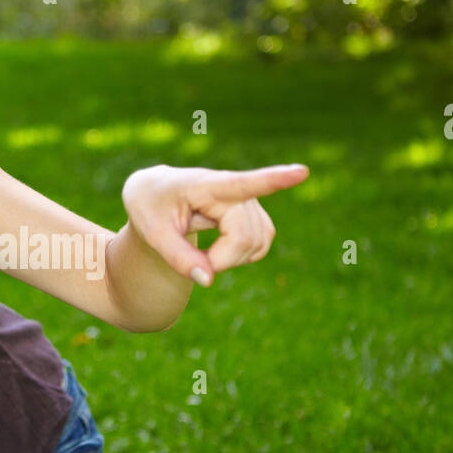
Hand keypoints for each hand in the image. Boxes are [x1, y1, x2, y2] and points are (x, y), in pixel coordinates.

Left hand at [121, 163, 308, 285]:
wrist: (156, 193)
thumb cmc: (151, 206)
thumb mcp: (152, 234)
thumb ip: (178, 258)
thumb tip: (208, 280)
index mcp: (206, 185)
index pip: (243, 183)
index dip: (274, 179)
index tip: (301, 172)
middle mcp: (234, 189)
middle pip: (243, 238)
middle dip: (220, 259)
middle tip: (192, 261)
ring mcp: (249, 201)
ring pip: (256, 244)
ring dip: (230, 259)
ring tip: (202, 248)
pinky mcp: (256, 213)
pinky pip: (261, 246)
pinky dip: (240, 256)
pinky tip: (219, 248)